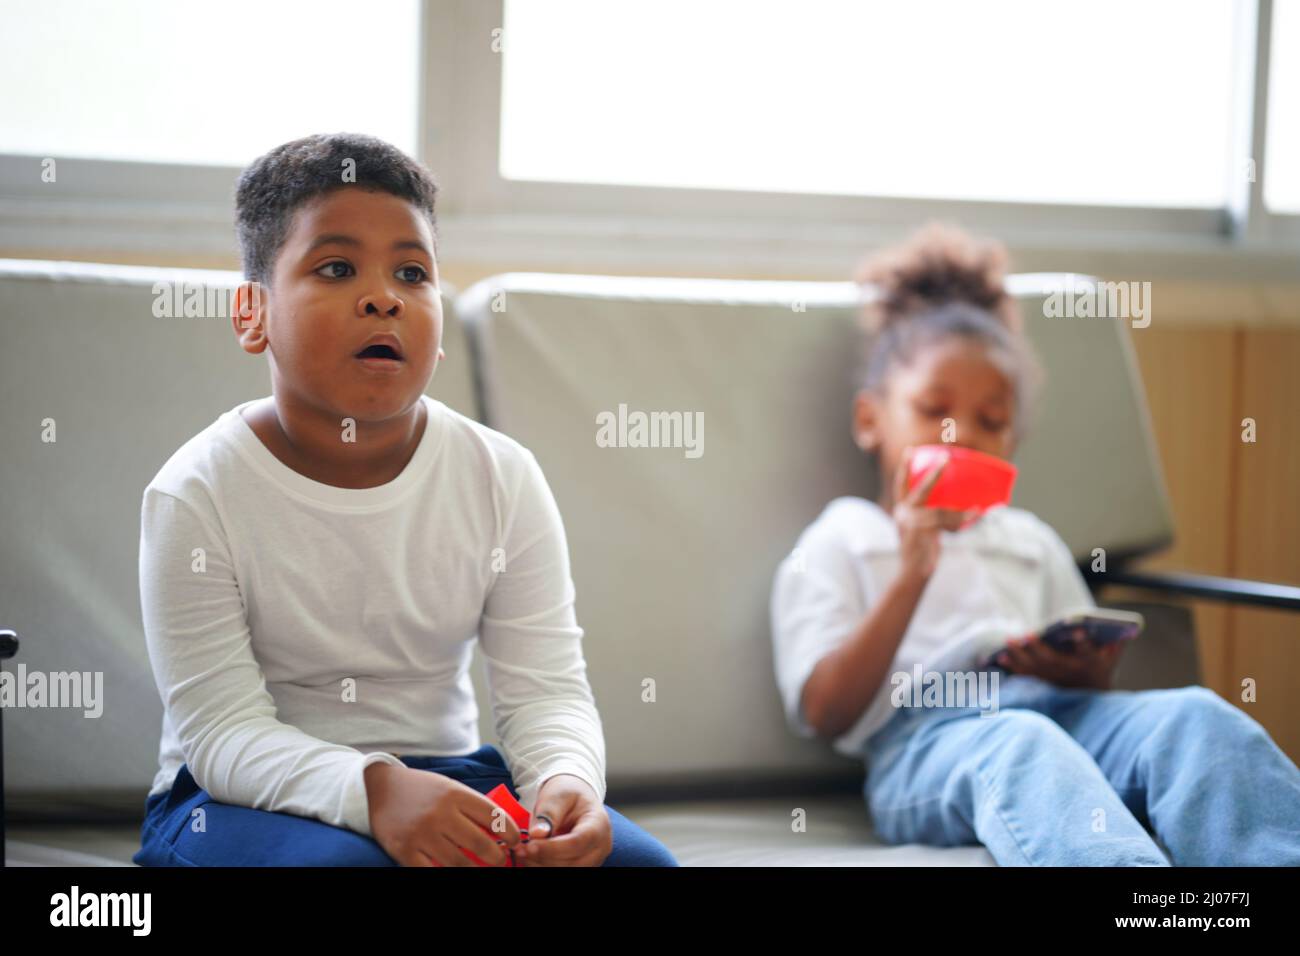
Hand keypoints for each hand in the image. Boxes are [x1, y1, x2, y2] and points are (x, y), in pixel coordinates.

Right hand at [365, 762, 522, 866]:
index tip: (514, 842)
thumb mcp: (449, 788)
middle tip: (499, 859)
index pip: (493, 816)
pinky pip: (431, 871)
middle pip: (479, 843)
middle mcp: (440, 813)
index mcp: (455, 794)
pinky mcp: (404, 850)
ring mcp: (421, 833)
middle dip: (496, 856)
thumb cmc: (421, 790)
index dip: (510, 833)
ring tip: (479, 867)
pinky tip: (452, 870)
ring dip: (474, 868)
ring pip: (458, 862)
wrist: (379, 788)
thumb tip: (499, 831)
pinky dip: (445, 873)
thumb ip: (472, 807)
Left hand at [515, 774, 611, 866]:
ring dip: (542, 864)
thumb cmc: (568, 793)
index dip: (552, 848)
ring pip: (567, 870)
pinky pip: (563, 870)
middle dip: (544, 858)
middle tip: (520, 849)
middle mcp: (601, 845)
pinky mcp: (582, 865)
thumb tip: (537, 835)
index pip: (577, 842)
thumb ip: (548, 814)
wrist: (575, 797)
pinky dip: (544, 865)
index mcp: (599, 823)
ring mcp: (594, 858)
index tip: (530, 845)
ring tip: (523, 851)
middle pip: (573, 862)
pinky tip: (531, 856)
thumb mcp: (557, 795)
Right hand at [891, 446, 977, 582]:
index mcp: (902, 511)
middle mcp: (904, 515)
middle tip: (946, 458)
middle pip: (921, 491)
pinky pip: (946, 528)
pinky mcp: (921, 538)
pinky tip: (975, 517)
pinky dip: (962, 523)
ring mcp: (911, 527)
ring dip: (961, 515)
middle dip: (934, 474)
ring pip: (941, 513)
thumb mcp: (918, 530)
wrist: (911, 575)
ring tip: (977, 513)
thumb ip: (930, 516)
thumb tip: (962, 506)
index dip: (905, 468)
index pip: (901, 485)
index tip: (911, 450)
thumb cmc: (919, 551)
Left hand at [994, 627, 1124, 689]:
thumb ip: (1116, 643)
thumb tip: (1123, 629)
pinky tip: (1001, 656)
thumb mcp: (1111, 657)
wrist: (1091, 700)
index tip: (1078, 631)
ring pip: (1036, 667)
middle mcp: (1070, 671)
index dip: (1083, 642)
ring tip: (1009, 640)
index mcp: (1089, 662)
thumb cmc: (1101, 669)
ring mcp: (1055, 678)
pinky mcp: (1043, 682)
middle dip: (1039, 648)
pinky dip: (1013, 665)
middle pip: (1053, 660)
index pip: (1088, 652)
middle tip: (1027, 634)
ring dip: (1021, 655)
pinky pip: (1026, 674)